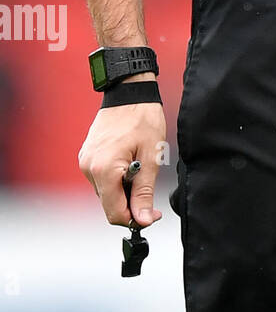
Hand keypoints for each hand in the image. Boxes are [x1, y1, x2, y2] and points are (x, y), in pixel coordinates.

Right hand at [78, 100, 165, 227]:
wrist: (129, 92)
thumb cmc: (143, 119)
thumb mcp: (151, 157)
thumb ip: (144, 192)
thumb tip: (143, 219)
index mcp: (104, 170)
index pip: (114, 213)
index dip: (135, 219)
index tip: (152, 215)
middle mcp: (88, 168)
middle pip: (109, 204)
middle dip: (130, 204)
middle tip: (150, 191)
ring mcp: (85, 162)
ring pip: (105, 192)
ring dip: (123, 190)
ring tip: (140, 170)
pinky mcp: (87, 157)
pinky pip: (101, 178)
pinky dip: (115, 179)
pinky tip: (129, 164)